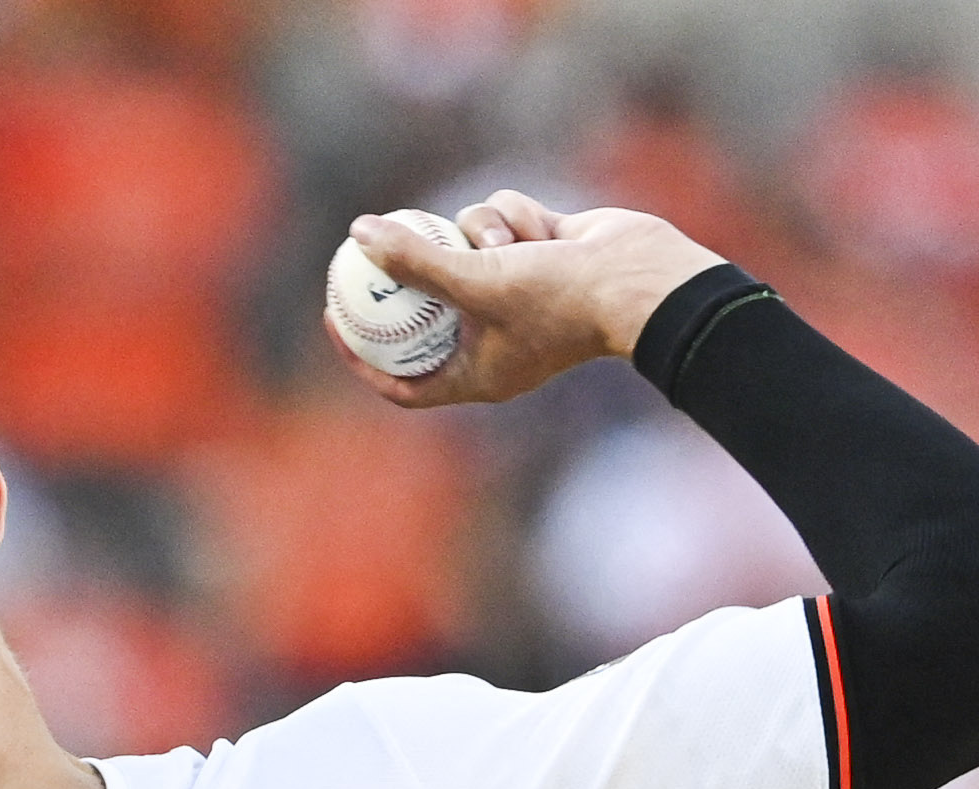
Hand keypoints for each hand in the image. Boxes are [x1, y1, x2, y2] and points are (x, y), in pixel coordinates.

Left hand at [324, 191, 725, 407]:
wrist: (643, 281)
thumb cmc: (561, 299)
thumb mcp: (477, 282)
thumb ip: (415, 261)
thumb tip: (358, 235)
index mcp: (477, 373)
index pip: (404, 381)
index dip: (363, 357)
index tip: (335, 319)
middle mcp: (493, 339)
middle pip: (428, 305)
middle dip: (408, 272)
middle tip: (365, 247)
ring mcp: (516, 294)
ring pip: (465, 245)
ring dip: (481, 232)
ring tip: (510, 242)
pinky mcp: (538, 252)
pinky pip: (501, 221)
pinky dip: (514, 217)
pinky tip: (545, 228)